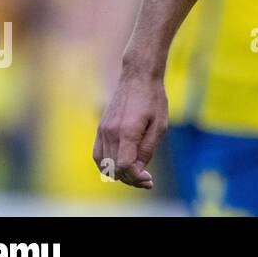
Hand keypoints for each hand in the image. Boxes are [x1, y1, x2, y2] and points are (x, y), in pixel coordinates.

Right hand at [93, 67, 168, 189]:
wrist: (138, 76)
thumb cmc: (154, 99)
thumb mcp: (159, 125)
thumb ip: (148, 149)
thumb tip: (139, 170)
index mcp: (127, 131)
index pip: (124, 166)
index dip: (136, 177)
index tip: (149, 178)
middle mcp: (111, 132)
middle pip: (114, 168)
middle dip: (130, 179)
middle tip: (146, 180)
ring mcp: (103, 130)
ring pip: (103, 164)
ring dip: (118, 174)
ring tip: (134, 174)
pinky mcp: (100, 128)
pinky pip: (98, 155)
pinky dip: (106, 165)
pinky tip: (120, 167)